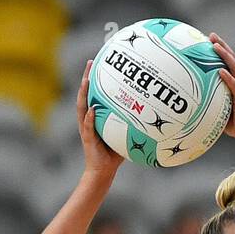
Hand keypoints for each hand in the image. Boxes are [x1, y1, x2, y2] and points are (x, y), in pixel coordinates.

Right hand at [77, 59, 122, 177]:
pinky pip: (88, 127)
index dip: (96, 79)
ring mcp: (86, 128)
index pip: (94, 94)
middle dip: (86, 78)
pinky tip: (93, 108)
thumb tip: (152, 111)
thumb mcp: (125, 134)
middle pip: (85, 95)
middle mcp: (88, 120)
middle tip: (91, 62)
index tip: (100, 62)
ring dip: (84, 93)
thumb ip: (132, 122)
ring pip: (82, 107)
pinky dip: (90, 118)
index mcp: (95, 117)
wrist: (103, 171)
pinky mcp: (88, 139)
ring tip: (86, 80)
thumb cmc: (115, 154)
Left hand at [209, 33, 234, 147]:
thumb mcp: (221, 106)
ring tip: (215, 47)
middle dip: (222, 46)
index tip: (210, 38)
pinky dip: (227, 77)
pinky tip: (220, 70)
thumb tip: (192, 96)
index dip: (222, 48)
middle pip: (233, 58)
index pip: (230, 60)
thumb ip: (212, 98)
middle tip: (211, 35)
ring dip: (225, 56)